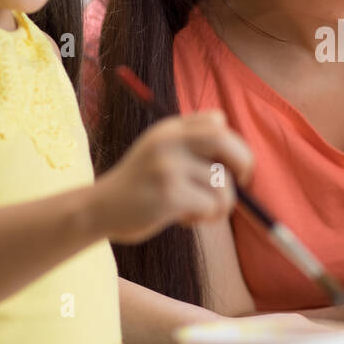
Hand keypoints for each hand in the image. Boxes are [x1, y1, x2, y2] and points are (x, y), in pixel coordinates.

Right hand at [94, 110, 253, 243]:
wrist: (98, 210)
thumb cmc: (139, 186)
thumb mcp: (159, 151)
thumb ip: (190, 141)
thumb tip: (233, 139)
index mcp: (169, 129)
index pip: (217, 122)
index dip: (235, 144)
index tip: (234, 165)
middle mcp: (168, 142)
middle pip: (225, 142)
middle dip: (244, 164)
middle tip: (242, 184)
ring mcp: (168, 167)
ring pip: (223, 185)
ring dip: (219, 205)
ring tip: (196, 211)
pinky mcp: (169, 195)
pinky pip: (210, 206)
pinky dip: (204, 218)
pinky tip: (183, 220)